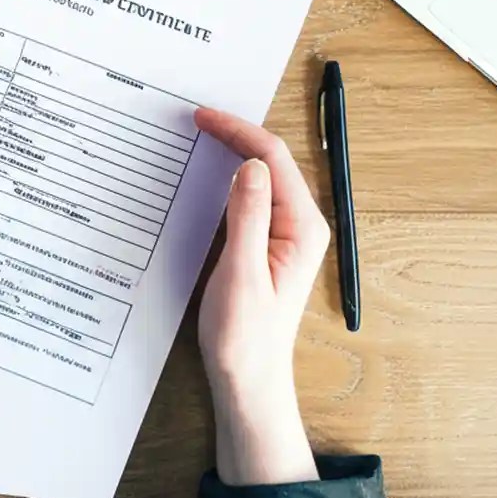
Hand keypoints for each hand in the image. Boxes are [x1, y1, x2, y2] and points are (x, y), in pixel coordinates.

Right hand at [193, 107, 330, 485]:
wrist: (248, 379)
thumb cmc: (245, 337)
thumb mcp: (242, 274)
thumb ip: (248, 217)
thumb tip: (250, 165)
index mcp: (302, 228)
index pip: (273, 160)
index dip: (238, 132)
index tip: (202, 118)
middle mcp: (300, 225)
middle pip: (270, 161)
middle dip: (235, 134)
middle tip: (194, 118)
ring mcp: (285, 233)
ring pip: (261, 176)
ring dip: (232, 152)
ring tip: (199, 135)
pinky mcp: (267, 243)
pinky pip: (251, 197)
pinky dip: (229, 178)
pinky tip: (207, 172)